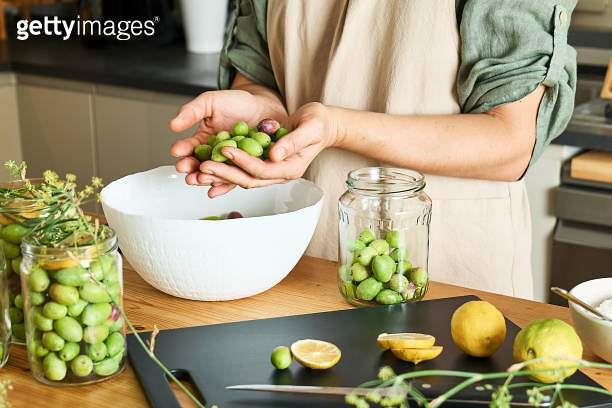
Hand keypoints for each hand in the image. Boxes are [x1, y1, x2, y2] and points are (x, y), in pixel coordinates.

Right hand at [169, 89, 285, 193]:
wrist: (263, 105)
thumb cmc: (236, 103)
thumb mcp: (210, 102)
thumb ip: (192, 112)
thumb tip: (173, 124)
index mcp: (205, 141)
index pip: (190, 148)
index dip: (183, 150)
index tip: (177, 150)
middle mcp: (216, 155)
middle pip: (202, 165)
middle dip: (192, 168)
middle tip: (186, 169)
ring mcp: (232, 163)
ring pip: (218, 174)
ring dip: (208, 177)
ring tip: (202, 177)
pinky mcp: (247, 168)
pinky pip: (238, 177)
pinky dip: (228, 183)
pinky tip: (220, 187)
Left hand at [198, 102, 338, 196]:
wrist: (321, 124)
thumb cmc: (318, 123)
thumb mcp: (311, 127)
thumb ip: (294, 141)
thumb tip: (274, 154)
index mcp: (291, 168)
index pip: (263, 170)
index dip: (244, 162)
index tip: (227, 150)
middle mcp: (279, 174)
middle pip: (248, 179)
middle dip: (225, 174)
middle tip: (203, 167)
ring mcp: (271, 171)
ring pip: (242, 178)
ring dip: (220, 176)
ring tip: (199, 171)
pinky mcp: (263, 164)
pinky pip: (241, 172)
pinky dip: (225, 171)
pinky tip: (208, 169)